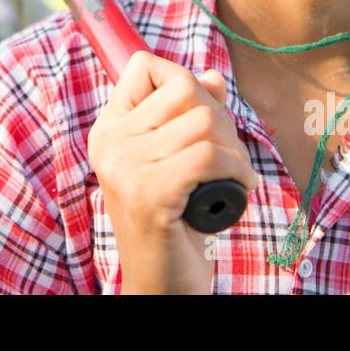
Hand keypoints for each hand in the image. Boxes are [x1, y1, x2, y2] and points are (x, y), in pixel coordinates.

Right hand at [87, 50, 258, 293]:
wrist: (162, 284)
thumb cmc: (175, 220)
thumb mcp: (178, 160)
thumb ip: (192, 115)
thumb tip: (213, 77)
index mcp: (109, 129)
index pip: (144, 66)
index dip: (183, 83)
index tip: (199, 121)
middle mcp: (109, 142)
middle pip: (183, 88)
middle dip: (221, 117)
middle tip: (230, 155)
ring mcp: (124, 166)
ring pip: (203, 122)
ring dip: (234, 149)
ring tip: (234, 175)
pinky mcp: (148, 192)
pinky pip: (209, 156)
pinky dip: (236, 170)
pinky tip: (240, 187)